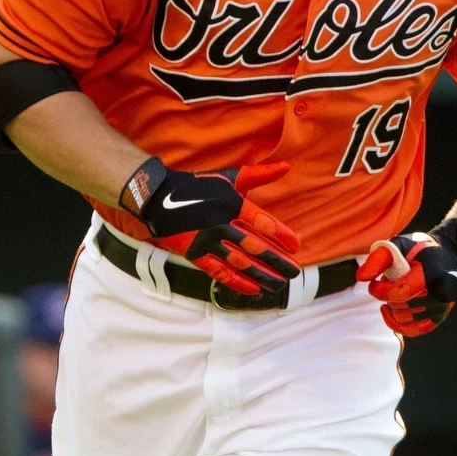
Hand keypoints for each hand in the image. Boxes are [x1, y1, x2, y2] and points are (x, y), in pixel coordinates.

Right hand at [124, 160, 300, 295]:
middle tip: (294, 271)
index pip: (262, 222)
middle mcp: (221, 224)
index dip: (281, 235)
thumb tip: (286, 166)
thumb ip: (258, 174)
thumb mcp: (228, 177)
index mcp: (231, 204)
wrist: (160, 197)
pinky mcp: (196, 254)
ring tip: (279, 284)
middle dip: (277, 261)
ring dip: (261, 275)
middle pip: (254, 246)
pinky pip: (219, 272)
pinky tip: (253, 289)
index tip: (296, 246)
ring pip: (239, 263)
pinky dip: (237, 282)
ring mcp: (207, 241)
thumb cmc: (198, 185)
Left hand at [356, 219, 456, 337]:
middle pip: (401, 307)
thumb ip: (379, 259)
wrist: (447, 257)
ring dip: (392, 308)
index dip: (379, 290)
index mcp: (432, 273)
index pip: (399, 292)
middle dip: (387, 297)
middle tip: (387, 284)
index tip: (373, 284)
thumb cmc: (420, 249)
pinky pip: (414, 330)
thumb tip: (361, 277)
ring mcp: (443, 308)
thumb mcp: (399, 245)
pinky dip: (398, 324)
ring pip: (405, 320)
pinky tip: (390, 311)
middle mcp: (441, 294)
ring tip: (392, 294)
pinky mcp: (440, 318)